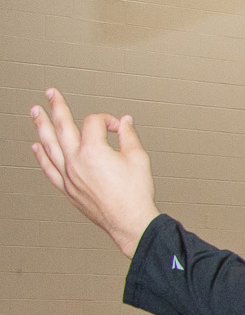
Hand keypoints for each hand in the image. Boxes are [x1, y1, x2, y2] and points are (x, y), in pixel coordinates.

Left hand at [29, 90, 159, 257]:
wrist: (129, 220)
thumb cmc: (134, 194)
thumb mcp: (138, 158)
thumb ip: (129, 136)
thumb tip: (124, 122)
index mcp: (93, 151)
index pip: (94, 123)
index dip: (107, 120)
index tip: (117, 126)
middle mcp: (75, 161)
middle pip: (62, 127)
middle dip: (56, 107)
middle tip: (50, 94)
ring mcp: (68, 175)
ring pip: (49, 145)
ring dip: (41, 126)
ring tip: (35, 112)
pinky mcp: (66, 188)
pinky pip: (48, 168)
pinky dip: (41, 156)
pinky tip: (36, 147)